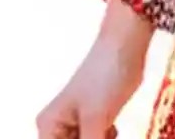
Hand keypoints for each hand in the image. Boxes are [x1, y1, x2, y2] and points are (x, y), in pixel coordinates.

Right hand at [37, 1, 151, 138]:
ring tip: (109, 127)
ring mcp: (77, 122)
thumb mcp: (97, 121)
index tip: (96, 137)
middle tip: (105, 132)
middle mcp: (57, 127)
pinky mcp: (96, 118)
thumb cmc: (106, 75)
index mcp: (48, 128)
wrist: (126, 45)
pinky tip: (113, 127)